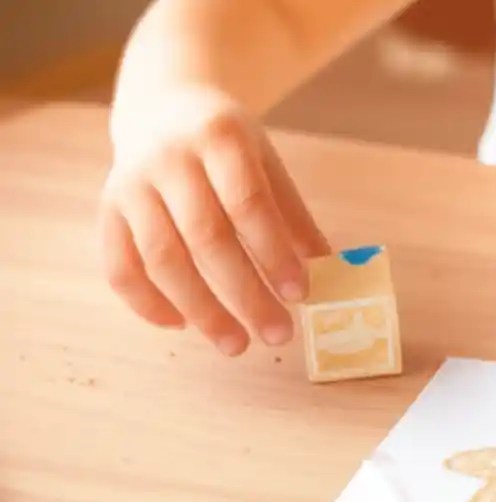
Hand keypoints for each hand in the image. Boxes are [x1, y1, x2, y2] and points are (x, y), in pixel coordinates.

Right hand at [99, 85, 328, 355]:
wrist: (162, 103)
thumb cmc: (225, 142)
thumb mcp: (267, 161)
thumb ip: (292, 214)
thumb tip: (328, 270)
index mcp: (218, 137)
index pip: (247, 202)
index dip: (274, 252)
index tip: (300, 294)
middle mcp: (168, 159)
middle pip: (205, 237)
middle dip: (244, 294)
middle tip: (278, 334)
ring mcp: (130, 185)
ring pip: (161, 258)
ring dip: (200, 309)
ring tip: (236, 344)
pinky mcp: (107, 209)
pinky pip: (120, 265)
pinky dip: (146, 302)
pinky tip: (181, 326)